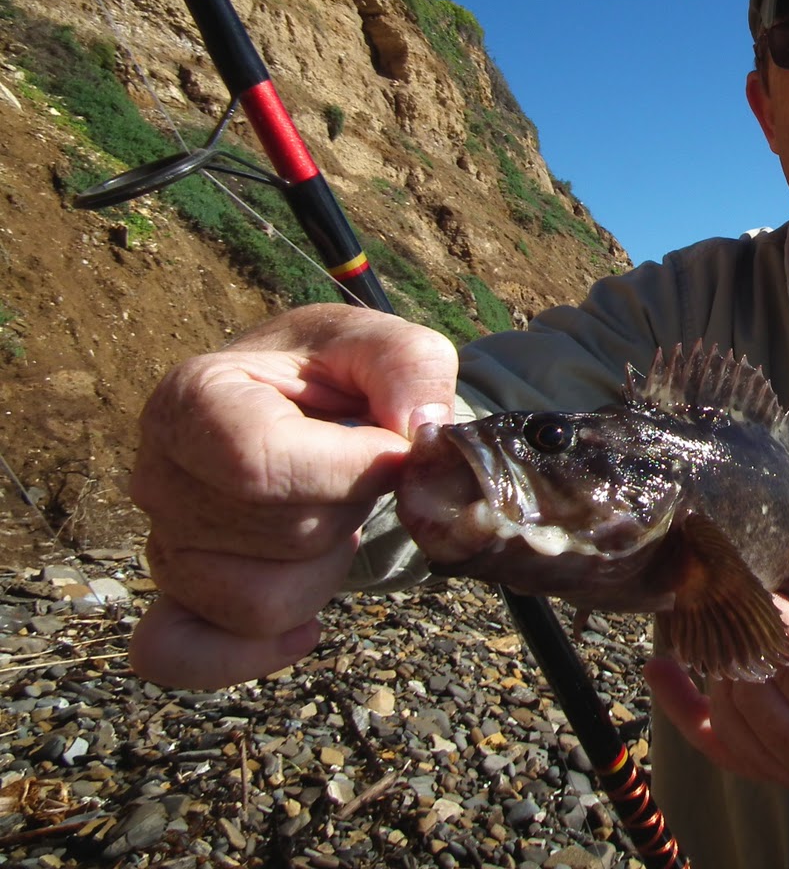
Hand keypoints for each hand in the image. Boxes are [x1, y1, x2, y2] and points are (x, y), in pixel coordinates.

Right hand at [128, 305, 456, 688]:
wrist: (304, 405)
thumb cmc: (336, 374)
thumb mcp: (384, 344)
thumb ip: (410, 368)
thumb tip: (419, 433)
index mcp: (194, 398)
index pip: (260, 463)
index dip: (350, 469)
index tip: (391, 448)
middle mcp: (159, 476)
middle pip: (280, 533)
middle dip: (351, 508)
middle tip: (357, 473)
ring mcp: (164, 545)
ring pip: (260, 602)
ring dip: (327, 567)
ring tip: (330, 515)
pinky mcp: (179, 599)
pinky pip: (181, 655)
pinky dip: (252, 651)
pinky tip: (307, 627)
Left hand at [644, 542, 788, 820]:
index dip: (764, 609)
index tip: (737, 559)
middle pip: (762, 697)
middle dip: (733, 629)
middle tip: (719, 569)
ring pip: (740, 727)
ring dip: (714, 664)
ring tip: (706, 602)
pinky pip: (739, 757)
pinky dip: (694, 716)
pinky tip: (664, 672)